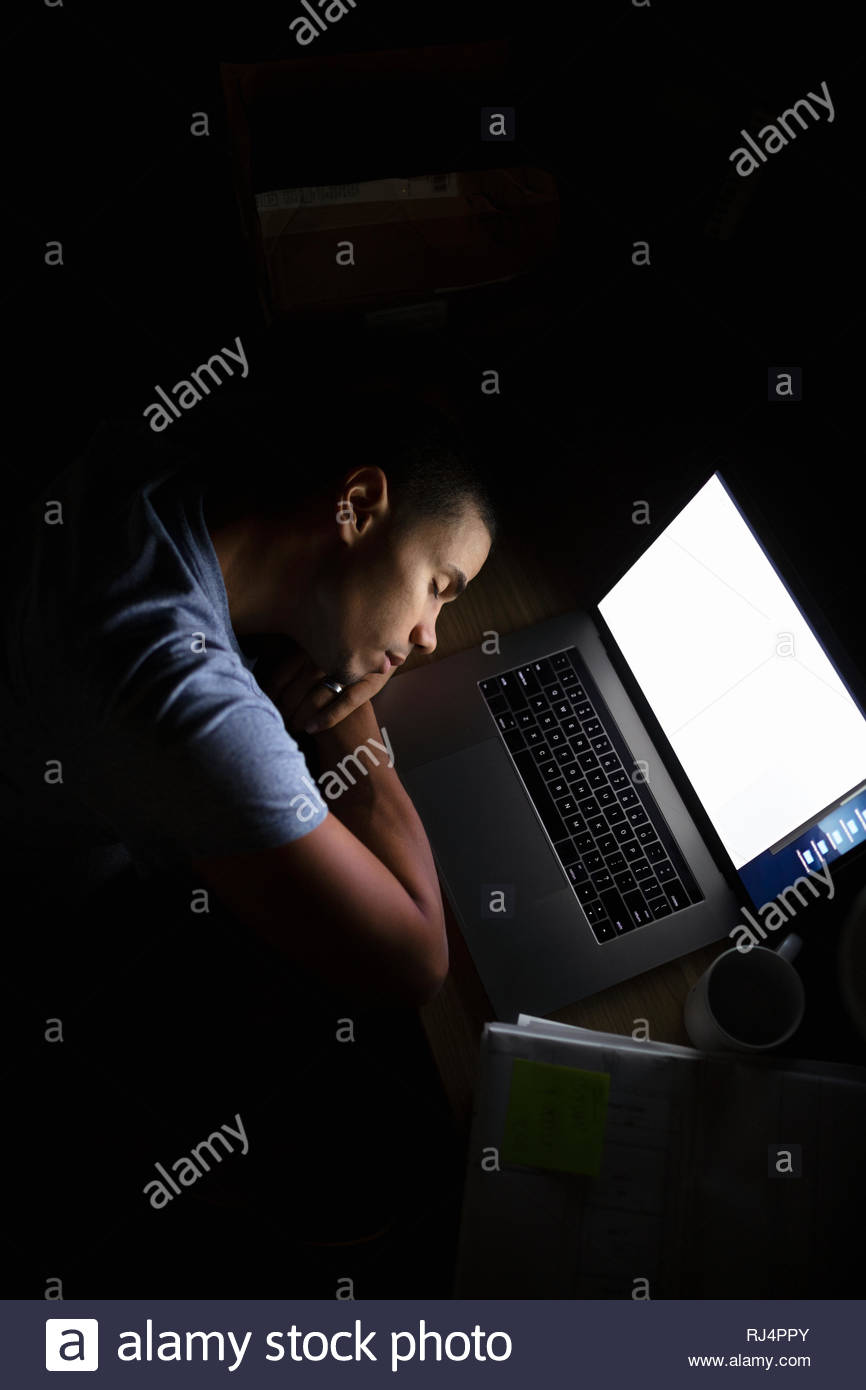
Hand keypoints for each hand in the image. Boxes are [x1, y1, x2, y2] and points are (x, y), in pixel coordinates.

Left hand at [255, 638, 395, 734]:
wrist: (386, 634)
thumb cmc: (342, 639)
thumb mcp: (315, 634)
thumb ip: (292, 646)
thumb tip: (259, 655)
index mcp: (314, 637)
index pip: (281, 670)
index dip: (269, 691)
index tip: (260, 702)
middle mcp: (331, 649)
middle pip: (296, 686)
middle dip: (282, 708)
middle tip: (274, 719)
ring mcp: (352, 664)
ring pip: (317, 696)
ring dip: (300, 716)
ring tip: (290, 727)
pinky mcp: (372, 680)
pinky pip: (346, 702)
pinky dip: (327, 718)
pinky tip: (310, 729)